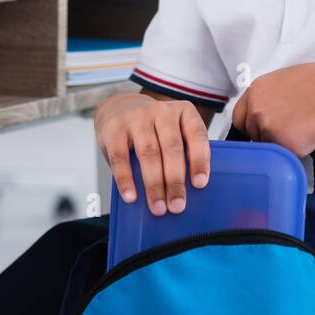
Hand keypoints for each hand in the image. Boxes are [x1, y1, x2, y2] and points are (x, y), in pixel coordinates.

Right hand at [94, 90, 210, 215]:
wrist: (119, 108)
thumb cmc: (153, 128)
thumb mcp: (171, 132)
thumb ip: (181, 154)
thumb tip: (185, 193)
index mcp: (183, 112)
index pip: (196, 134)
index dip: (199, 160)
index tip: (200, 184)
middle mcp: (162, 111)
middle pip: (171, 148)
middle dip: (175, 181)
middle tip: (177, 206)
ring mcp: (137, 118)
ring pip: (148, 154)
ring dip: (154, 184)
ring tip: (158, 207)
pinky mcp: (115, 128)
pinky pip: (120, 157)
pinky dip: (126, 179)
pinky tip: (131, 196)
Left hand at [230, 62, 314, 156]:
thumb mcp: (283, 81)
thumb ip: (265, 97)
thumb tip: (258, 113)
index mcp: (255, 91)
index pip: (238, 117)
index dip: (250, 125)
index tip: (261, 128)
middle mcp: (256, 109)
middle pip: (251, 134)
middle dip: (265, 135)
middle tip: (288, 127)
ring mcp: (268, 128)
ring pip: (268, 146)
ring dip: (281, 143)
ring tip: (302, 127)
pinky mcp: (283, 144)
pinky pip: (284, 156)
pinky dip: (296, 151)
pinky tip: (308, 135)